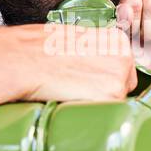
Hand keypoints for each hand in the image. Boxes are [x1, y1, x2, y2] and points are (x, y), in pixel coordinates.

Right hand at [18, 24, 138, 102]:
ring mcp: (120, 77)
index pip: (122, 68)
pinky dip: (93, 111)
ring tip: (74, 93)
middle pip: (124, 84)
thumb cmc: (40, 48)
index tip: (89, 80)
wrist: (25, 59)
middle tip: (80, 88)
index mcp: (117, 40)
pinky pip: (107, 111)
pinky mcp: (111, 96)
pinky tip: (75, 100)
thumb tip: (94, 65)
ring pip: (117, 100)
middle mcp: (124, 57)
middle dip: (105, 90)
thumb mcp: (75, 38)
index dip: (104, 77)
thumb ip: (93, 51)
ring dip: (98, 102)